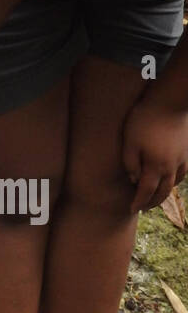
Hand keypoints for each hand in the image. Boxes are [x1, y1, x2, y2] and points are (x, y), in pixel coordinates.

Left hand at [121, 94, 187, 214]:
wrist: (170, 103)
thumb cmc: (145, 120)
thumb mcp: (129, 141)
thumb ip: (130, 163)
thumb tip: (133, 179)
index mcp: (155, 166)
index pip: (146, 191)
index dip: (138, 202)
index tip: (131, 209)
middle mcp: (171, 167)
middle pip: (162, 192)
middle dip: (152, 202)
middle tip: (143, 208)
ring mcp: (182, 160)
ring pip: (173, 184)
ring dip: (164, 193)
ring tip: (155, 197)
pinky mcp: (187, 151)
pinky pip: (182, 174)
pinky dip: (174, 181)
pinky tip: (170, 180)